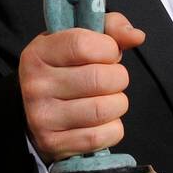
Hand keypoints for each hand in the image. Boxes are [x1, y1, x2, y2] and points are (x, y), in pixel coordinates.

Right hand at [18, 11, 145, 164]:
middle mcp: (35, 85)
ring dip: (117, 103)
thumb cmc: (68, 70)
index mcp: (38, 53)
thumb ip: (111, 28)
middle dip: (118, 78)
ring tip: (106, 99)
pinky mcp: (54, 143)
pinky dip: (113, 128)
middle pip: (100, 79)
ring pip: (105, 108)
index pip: (83, 44)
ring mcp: (42, 117)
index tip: (108, 53)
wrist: (38, 112)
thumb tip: (137, 36)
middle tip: (110, 80)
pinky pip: (104, 135)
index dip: (108, 48)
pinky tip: (101, 121)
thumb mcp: (80, 40)